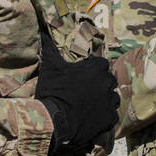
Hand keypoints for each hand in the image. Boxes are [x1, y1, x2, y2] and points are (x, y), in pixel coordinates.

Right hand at [37, 32, 120, 150]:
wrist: (54, 121)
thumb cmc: (53, 90)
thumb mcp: (50, 67)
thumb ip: (50, 49)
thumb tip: (43, 34)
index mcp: (98, 67)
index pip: (101, 64)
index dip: (91, 70)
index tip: (81, 77)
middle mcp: (108, 82)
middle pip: (108, 81)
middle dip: (100, 84)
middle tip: (84, 92)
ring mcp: (110, 101)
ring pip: (112, 98)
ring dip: (104, 100)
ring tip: (89, 105)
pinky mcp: (110, 119)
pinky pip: (111, 116)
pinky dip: (103, 116)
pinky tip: (91, 118)